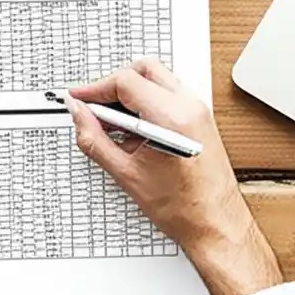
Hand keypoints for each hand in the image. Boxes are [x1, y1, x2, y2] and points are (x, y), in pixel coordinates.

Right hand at [67, 58, 281, 294]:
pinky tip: (131, 130)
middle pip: (143, 70)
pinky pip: (167, 94)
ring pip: (156, 79)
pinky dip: (145, 102)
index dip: (95, 88)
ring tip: (111, 123)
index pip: (126, 81)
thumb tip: (79, 115)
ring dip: (129, 93)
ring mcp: (197, 110)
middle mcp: (189, 107)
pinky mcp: (199, 118)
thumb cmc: (183, 207)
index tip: (79, 98)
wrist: (215, 224)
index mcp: (172, 117)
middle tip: (93, 107)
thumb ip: (94, 139)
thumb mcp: (126, 173)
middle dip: (113, 84)